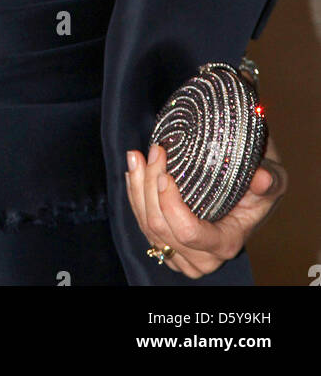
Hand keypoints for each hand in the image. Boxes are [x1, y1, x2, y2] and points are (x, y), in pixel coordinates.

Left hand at [125, 138, 286, 277]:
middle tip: (155, 151)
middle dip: (149, 186)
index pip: (188, 232)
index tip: (165, 173)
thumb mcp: (273, 179)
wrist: (248, 196)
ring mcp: (182, 256)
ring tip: (138, 156)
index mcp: (225, 243)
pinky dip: (135, 195)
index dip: (170, 204)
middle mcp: (202, 257)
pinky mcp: (168, 247)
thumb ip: (269, 180)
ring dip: (137, 188)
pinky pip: (142, 225)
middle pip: (161, 226)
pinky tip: (135, 171)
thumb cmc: (259, 187)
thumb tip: (262, 178)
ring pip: (147, 227)